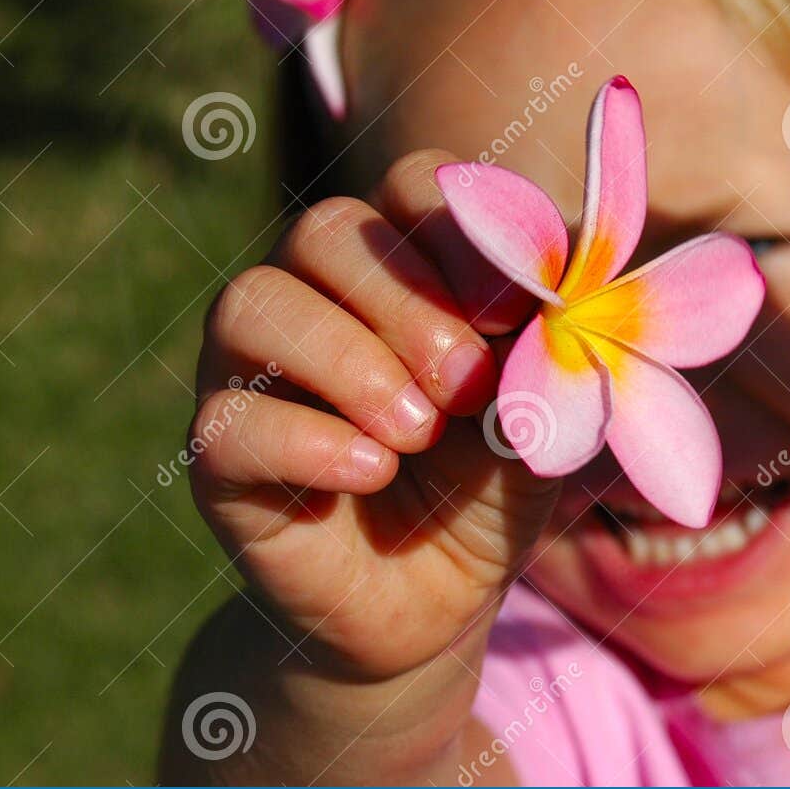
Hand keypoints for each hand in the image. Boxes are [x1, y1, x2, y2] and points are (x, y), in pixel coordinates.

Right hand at [188, 150, 554, 682]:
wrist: (440, 603)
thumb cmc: (491, 480)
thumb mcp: (543, 406)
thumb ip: (553, 337)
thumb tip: (569, 274)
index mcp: (399, 263)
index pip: (410, 185)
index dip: (459, 234)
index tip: (516, 310)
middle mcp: (313, 295)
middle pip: (325, 230)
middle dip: (409, 302)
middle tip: (468, 384)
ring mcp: (252, 371)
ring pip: (255, 303)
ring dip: (352, 362)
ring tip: (419, 433)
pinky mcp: (220, 457)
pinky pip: (230, 419)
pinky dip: (311, 440)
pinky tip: (375, 473)